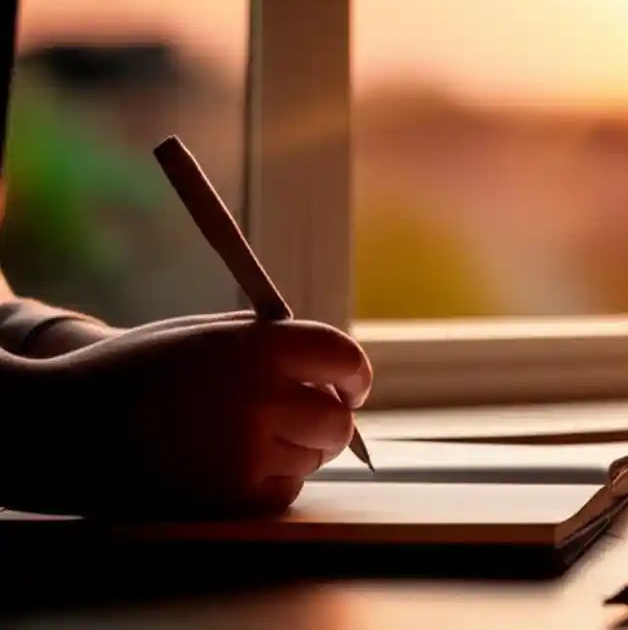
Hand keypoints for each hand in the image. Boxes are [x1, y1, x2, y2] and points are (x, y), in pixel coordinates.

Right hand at [4, 312, 372, 517]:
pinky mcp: (234, 499)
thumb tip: (338, 371)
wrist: (69, 423)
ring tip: (245, 436)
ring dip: (297, 449)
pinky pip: (286, 490)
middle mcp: (260, 397)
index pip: (343, 358)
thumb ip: (276, 346)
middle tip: (304, 416)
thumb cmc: (144, 370)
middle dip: (329, 417)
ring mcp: (249, 452)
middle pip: (338, 419)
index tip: (348, 385)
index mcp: (258, 346)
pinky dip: (272, 480)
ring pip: (314, 457)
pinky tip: (230, 463)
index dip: (352, 375)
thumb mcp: (210, 334)